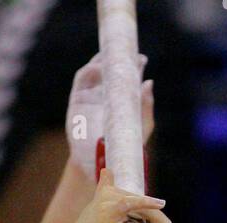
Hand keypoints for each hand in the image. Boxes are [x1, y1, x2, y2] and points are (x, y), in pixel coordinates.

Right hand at [49, 169, 175, 222]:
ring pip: (145, 209)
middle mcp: (106, 193)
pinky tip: (161, 205)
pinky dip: (149, 203)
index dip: (150, 208)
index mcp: (103, 196)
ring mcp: (108, 199)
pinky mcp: (111, 208)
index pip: (134, 197)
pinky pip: (137, 204)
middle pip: (144, 206)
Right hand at [66, 54, 154, 180]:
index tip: (141, 59)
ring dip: (103, 60)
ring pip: (96, 71)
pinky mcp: (77, 100)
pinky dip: (88, 70)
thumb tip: (149, 84)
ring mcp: (91, 96)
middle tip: (128, 52)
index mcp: (121, 102)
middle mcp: (106, 96)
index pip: (127, 80)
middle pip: (111, 71)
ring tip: (111, 55)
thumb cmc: (121, 151)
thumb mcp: (139, 130)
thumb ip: (146, 109)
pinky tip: (97, 67)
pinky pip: (82, 79)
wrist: (99, 166)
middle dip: (119, 59)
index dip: (134, 67)